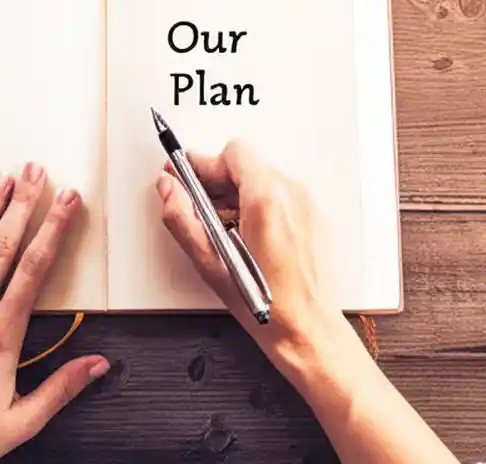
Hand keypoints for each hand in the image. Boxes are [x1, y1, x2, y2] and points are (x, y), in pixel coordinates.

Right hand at [155, 141, 342, 367]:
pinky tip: (247, 237)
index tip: (186, 176)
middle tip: (199, 206)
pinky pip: (282, 197)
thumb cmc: (267, 306)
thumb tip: (169, 190)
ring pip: (264, 180)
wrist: (308, 331)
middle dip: (219, 181)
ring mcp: (309, 206)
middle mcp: (293, 195)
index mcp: (267, 199)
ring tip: (224, 229)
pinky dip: (260, 207)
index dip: (204, 164)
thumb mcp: (210, 262)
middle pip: (248, 165)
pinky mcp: (317, 219)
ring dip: (239, 196)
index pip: (232, 152)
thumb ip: (182, 218)